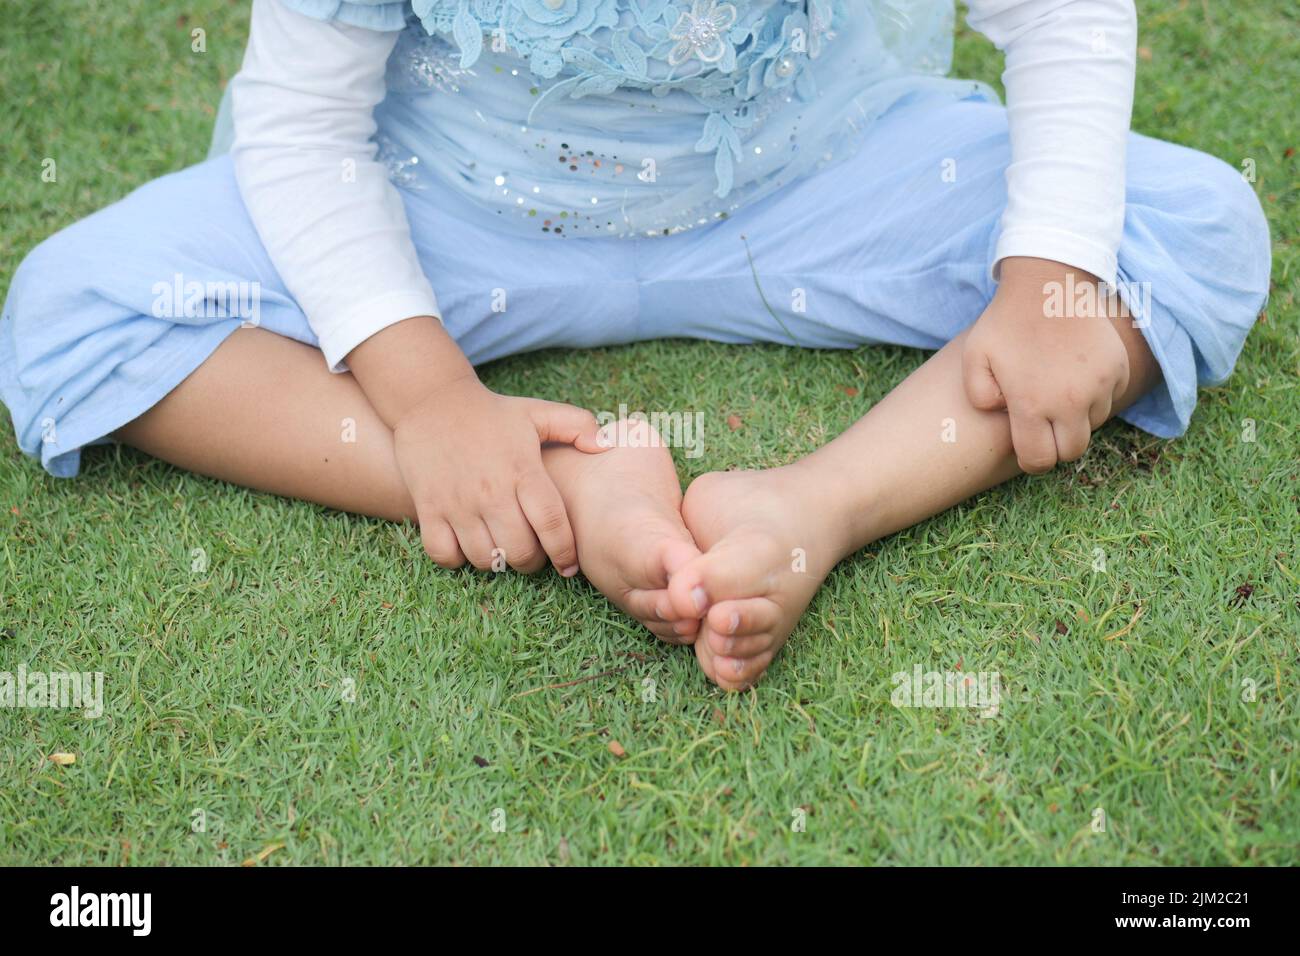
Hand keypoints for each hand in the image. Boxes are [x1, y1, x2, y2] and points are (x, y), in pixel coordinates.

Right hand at [393, 375, 604, 572]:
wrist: (432, 401)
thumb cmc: (492, 413)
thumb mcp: (538, 412)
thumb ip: (578, 425)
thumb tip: (605, 447)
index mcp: (523, 470)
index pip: (551, 524)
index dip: (564, 552)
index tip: (568, 565)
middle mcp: (491, 491)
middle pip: (519, 552)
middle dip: (531, 561)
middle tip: (531, 552)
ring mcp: (457, 503)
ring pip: (484, 558)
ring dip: (497, 561)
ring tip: (501, 547)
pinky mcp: (429, 508)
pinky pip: (444, 554)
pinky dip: (457, 558)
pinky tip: (467, 545)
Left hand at [962, 257, 1130, 472]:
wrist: (1048, 279)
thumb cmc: (1005, 321)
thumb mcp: (973, 358)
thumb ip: (980, 398)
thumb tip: (1004, 415)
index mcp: (1033, 405)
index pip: (1040, 460)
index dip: (1031, 460)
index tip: (1027, 449)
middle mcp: (1072, 401)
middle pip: (1072, 451)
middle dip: (1056, 446)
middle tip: (1044, 428)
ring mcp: (1100, 384)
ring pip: (1093, 423)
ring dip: (1077, 418)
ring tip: (1057, 392)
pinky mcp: (1119, 368)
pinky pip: (1111, 397)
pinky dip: (1097, 395)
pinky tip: (1076, 376)